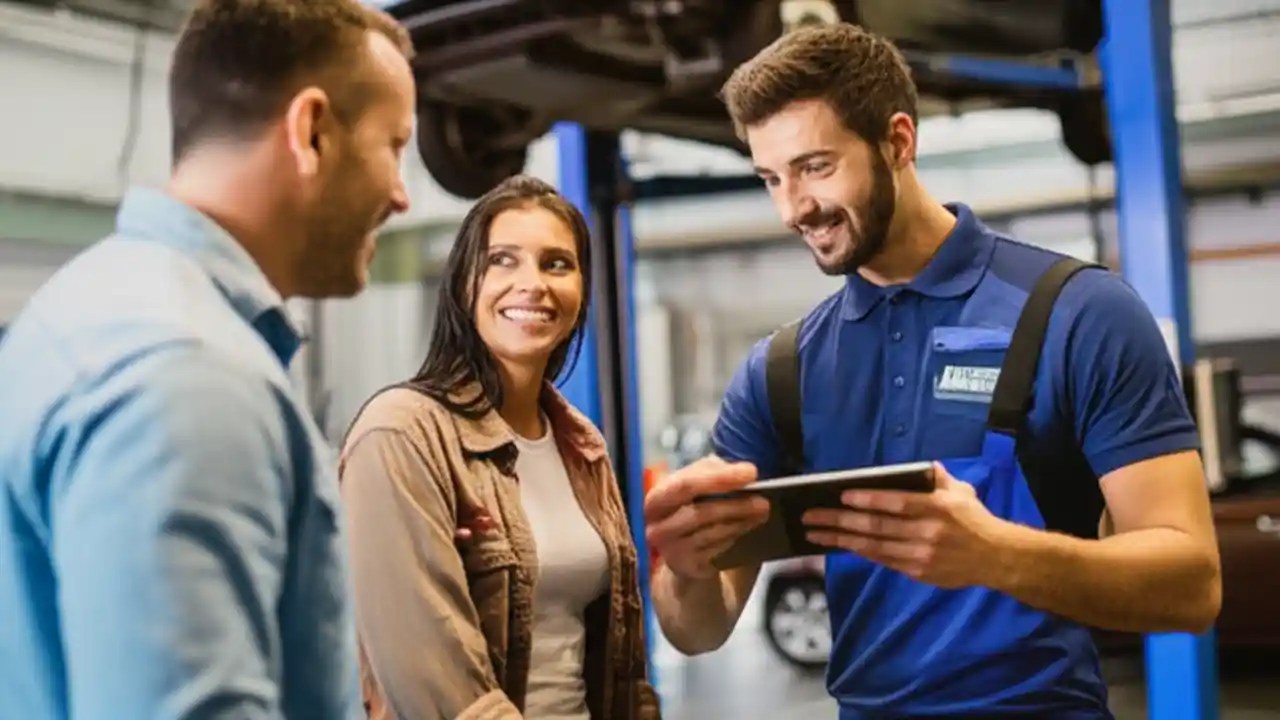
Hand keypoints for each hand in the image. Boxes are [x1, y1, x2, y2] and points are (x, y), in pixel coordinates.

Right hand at [643, 456, 770, 579]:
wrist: (681, 555)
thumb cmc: (691, 512)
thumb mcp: (695, 488)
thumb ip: (708, 473)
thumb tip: (733, 470)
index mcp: (655, 500)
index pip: (685, 484)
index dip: (719, 478)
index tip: (751, 472)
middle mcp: (657, 526)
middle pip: (698, 513)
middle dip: (734, 504)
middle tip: (763, 500)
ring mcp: (670, 551)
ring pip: (712, 533)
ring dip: (741, 521)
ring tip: (762, 511)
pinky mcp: (686, 568)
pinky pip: (716, 550)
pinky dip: (735, 537)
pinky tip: (748, 527)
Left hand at [801, 462, 1011, 588]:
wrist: (996, 559)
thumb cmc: (975, 519)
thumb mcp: (961, 491)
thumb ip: (938, 478)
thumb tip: (921, 466)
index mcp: (938, 508)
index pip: (897, 503)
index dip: (869, 500)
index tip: (842, 496)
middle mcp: (927, 533)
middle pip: (876, 527)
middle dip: (839, 521)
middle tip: (810, 516)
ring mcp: (921, 555)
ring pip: (873, 547)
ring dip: (840, 540)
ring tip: (815, 534)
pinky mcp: (917, 572)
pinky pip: (882, 560)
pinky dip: (859, 552)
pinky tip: (839, 545)